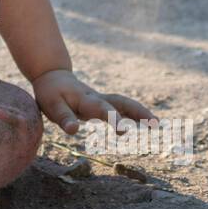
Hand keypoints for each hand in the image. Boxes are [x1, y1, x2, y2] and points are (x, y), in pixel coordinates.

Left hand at [32, 69, 157, 135]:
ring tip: (156, 124)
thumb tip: (74, 131)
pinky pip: (122, 107)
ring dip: (140, 112)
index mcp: (84, 99)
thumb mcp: (52, 106)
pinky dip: (135, 114)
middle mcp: (96, 97)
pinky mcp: (103, 103)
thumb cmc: (51, 94)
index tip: (121, 130)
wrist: (54, 78)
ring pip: (124, 103)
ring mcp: (101, 99)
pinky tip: (148, 123)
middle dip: (137, 112)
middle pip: (120, 102)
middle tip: (154, 123)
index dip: (111, 118)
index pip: (101, 109)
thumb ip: (64, 118)